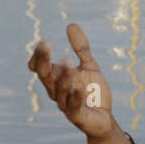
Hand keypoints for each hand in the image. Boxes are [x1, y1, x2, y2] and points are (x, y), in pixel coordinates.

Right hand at [28, 23, 115, 138]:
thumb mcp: (90, 67)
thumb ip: (81, 48)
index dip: (38, 56)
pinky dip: (75, 97)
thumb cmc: (94, 93)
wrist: (105, 119)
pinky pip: (73, 107)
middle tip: (45, 45)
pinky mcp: (77, 116)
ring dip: (63, 77)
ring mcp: (65, 104)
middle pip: (45, 76)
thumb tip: (71, 24)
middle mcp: (57, 91)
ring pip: (59, 90)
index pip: (40, 67)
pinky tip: (79, 87)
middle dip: (43, 61)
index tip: (44, 43)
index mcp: (57, 78)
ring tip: (68, 61)